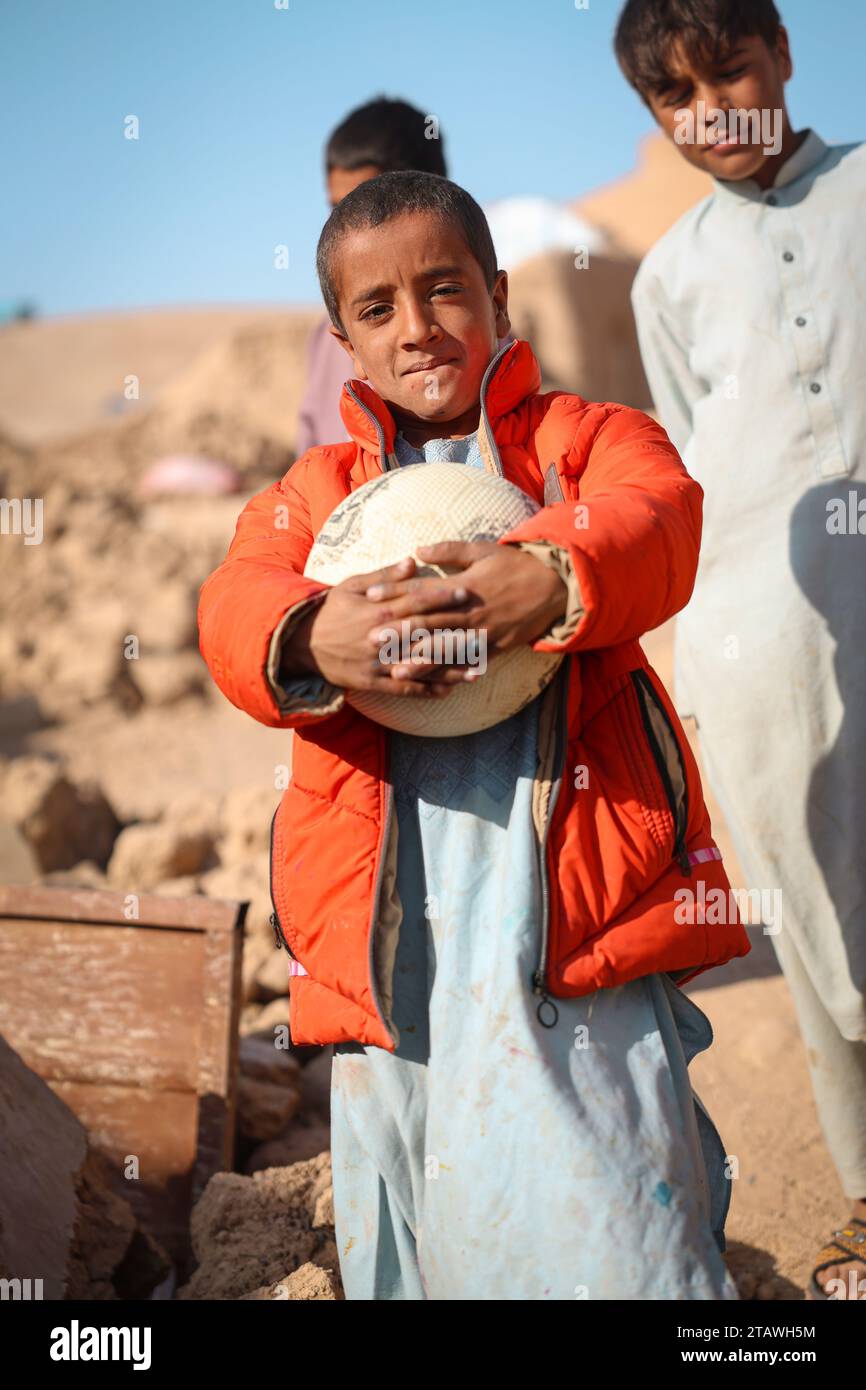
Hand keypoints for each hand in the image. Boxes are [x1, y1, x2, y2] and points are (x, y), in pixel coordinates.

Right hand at [281, 558, 474, 698]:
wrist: (299, 643)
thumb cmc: (330, 609)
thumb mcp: (351, 585)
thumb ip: (384, 575)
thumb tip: (413, 561)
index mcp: (377, 610)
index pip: (416, 601)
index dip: (443, 597)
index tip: (467, 593)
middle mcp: (381, 637)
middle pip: (424, 633)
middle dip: (455, 632)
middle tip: (484, 631)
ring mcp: (377, 662)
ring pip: (419, 665)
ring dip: (449, 669)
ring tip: (477, 671)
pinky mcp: (371, 682)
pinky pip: (402, 688)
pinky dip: (424, 691)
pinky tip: (447, 692)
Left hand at [363, 541, 567, 678]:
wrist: (554, 586)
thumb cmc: (514, 565)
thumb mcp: (482, 550)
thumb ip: (449, 550)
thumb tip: (416, 551)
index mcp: (463, 585)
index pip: (421, 590)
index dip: (394, 592)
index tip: (369, 597)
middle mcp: (470, 612)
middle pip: (429, 624)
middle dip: (399, 633)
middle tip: (371, 640)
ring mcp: (483, 633)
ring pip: (447, 650)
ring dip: (421, 662)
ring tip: (397, 671)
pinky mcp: (496, 648)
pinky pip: (471, 664)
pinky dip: (454, 675)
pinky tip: (436, 685)